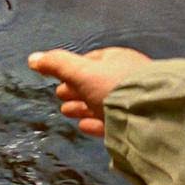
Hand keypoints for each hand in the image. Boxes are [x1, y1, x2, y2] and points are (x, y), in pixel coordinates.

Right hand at [27, 47, 152, 137]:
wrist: (152, 115)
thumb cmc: (114, 86)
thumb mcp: (81, 72)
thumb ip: (57, 65)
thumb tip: (32, 58)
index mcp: (116, 60)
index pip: (90, 61)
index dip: (71, 69)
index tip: (58, 79)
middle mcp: (125, 78)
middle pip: (94, 83)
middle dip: (75, 89)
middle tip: (60, 96)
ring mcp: (132, 101)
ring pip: (101, 103)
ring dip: (82, 107)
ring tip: (66, 112)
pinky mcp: (134, 122)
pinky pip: (111, 121)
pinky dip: (95, 122)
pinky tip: (83, 126)